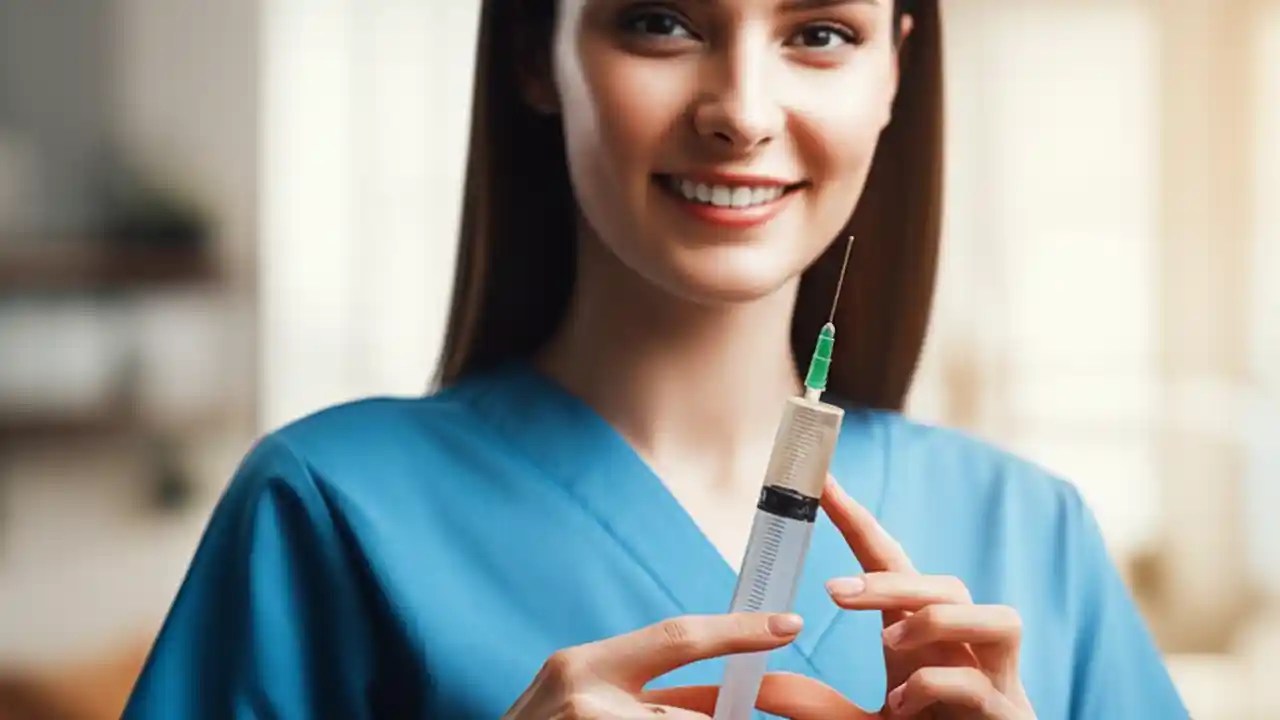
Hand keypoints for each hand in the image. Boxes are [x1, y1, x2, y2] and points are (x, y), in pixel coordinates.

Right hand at [503, 612, 841, 718]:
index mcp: (581, 667)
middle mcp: (584, 699)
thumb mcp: (577, 697)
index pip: (676, 638)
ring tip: (675, 717)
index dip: (738, 632)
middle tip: (757, 710)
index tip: (788, 625)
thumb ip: (638, 690)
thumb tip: (720, 700)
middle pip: (692, 716)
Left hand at [820, 476, 1036, 718]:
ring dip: (935, 621)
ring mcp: (998, 682)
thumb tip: (750, 686)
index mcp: (926, 639)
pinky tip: (902, 705)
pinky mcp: (1011, 717)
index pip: (894, 565)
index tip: (821, 482)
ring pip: (995, 617)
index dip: (859, 521)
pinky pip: (982, 685)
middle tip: (833, 594)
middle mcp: (966, 649)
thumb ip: (809, 703)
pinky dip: (938, 686)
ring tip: (887, 643)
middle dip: (893, 581)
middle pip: (947, 584)